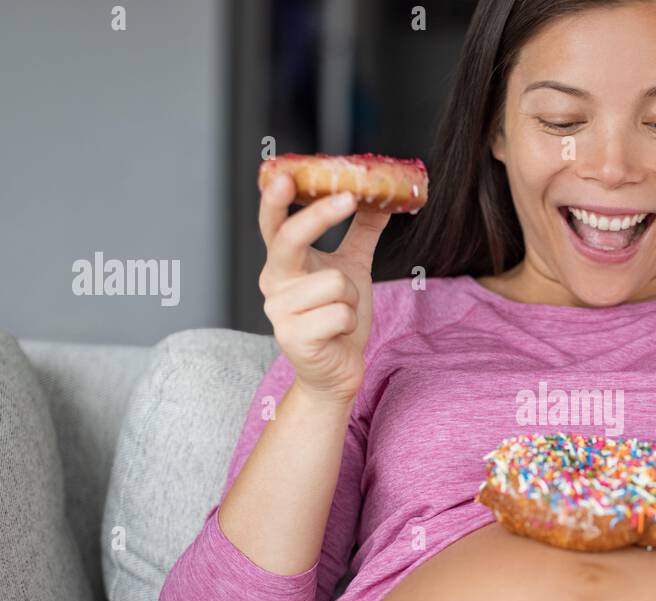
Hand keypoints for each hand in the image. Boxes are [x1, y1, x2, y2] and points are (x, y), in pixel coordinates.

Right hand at [256, 174, 392, 404]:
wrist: (337, 370)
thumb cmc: (338, 317)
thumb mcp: (353, 268)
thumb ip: (362, 233)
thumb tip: (382, 199)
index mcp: (283, 263)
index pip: (273, 224)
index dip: (277, 200)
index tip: (288, 174)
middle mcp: (273, 282)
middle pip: (290, 239)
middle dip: (319, 217)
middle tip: (350, 198)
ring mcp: (279, 311)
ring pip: (334, 282)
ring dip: (351, 298)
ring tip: (341, 313)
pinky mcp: (293, 336)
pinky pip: (340, 312)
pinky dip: (350, 321)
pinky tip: (338, 333)